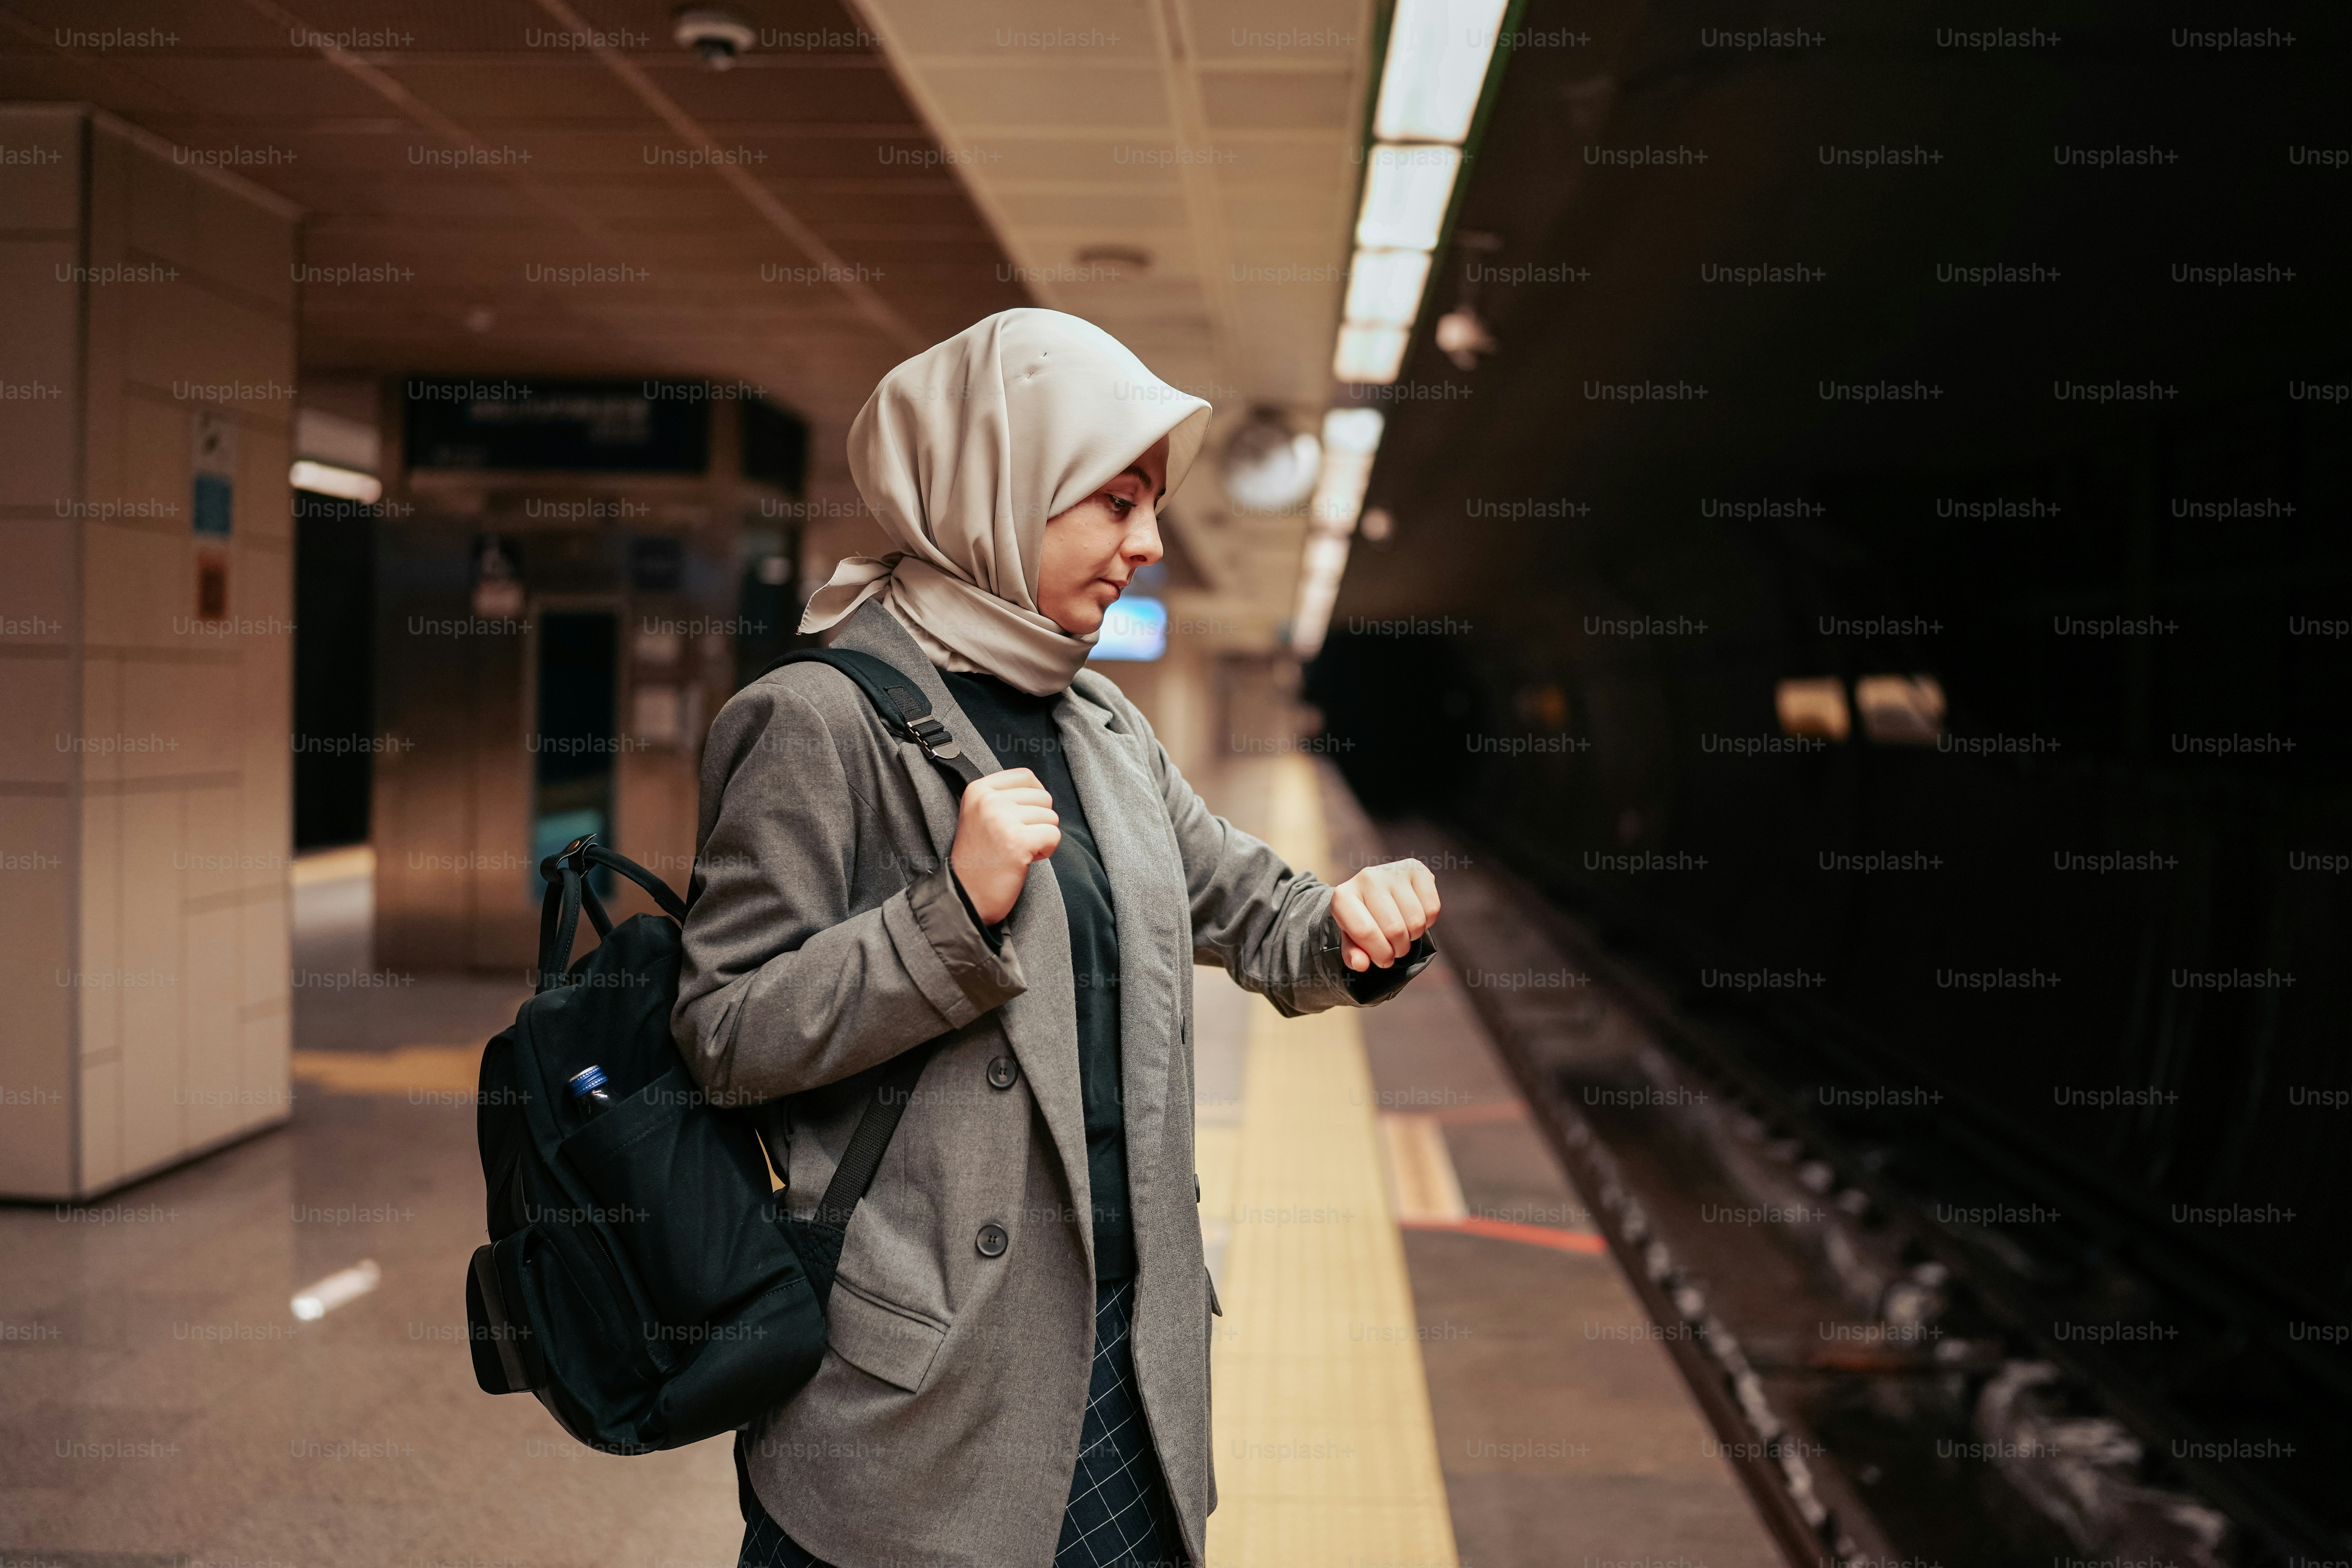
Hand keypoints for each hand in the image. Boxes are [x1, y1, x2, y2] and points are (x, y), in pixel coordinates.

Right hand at [950, 768, 1059, 925]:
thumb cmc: (979, 858)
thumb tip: (1039, 788)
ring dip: (1041, 837)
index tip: (1020, 818)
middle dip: (1038, 821)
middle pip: (1043, 797)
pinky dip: (1046, 851)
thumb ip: (1004, 797)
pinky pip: (1054, 836)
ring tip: (1018, 851)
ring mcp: (1003, 819)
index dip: (1033, 798)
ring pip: (1051, 817)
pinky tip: (1025, 860)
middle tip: (1015, 841)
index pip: (1025, 776)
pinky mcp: (1018, 841)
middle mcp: (989, 800)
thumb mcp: (981, 815)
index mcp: (978, 790)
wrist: (965, 895)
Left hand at [1332, 859, 1440, 971]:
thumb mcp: (1352, 940)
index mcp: (1343, 897)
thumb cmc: (1362, 920)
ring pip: (1416, 921)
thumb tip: (1362, 964)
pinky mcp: (1416, 868)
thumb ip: (1353, 955)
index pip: (1365, 932)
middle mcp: (1366, 878)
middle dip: (1399, 949)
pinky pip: (1432, 908)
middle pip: (1394, 929)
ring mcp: (1392, 871)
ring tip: (1404, 931)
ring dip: (1413, 936)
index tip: (1384, 961)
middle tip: (1396, 948)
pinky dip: (1427, 922)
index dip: (1380, 954)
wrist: (1374, 893)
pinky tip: (1414, 916)